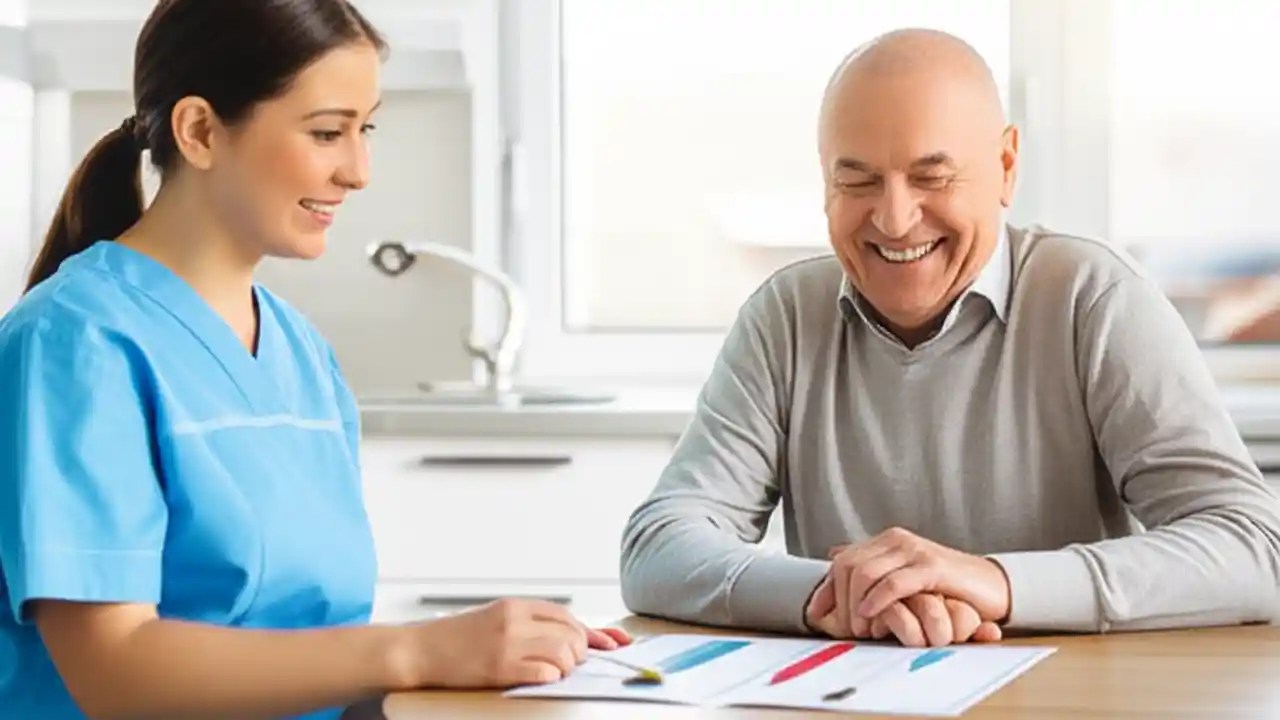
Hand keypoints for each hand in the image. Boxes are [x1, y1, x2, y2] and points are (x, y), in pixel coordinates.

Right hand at [396, 598, 632, 688]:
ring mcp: (507, 643)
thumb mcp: (496, 619)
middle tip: (569, 664)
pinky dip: (551, 678)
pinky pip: (544, 673)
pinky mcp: (499, 667)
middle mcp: (514, 620)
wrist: (419, 650)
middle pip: (571, 634)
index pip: (567, 616)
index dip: (592, 633)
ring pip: (564, 653)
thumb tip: (573, 636)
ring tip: (551, 671)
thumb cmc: (458, 639)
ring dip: (567, 667)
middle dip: (580, 653)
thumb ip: (531, 625)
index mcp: (515, 605)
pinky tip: (541, 678)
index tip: (612, 645)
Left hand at [806, 530, 1011, 638]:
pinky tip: (870, 614)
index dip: (826, 589)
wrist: (991, 586)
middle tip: (847, 628)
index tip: (817, 615)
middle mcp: (896, 541)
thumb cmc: (946, 587)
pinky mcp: (931, 566)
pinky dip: (876, 600)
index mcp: (886, 542)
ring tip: (861, 628)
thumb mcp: (902, 581)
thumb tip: (833, 557)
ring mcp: (913, 550)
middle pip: (848, 566)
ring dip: (856, 604)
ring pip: (865, 572)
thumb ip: (871, 572)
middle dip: (841, 600)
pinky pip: (893, 582)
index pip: (842, 561)